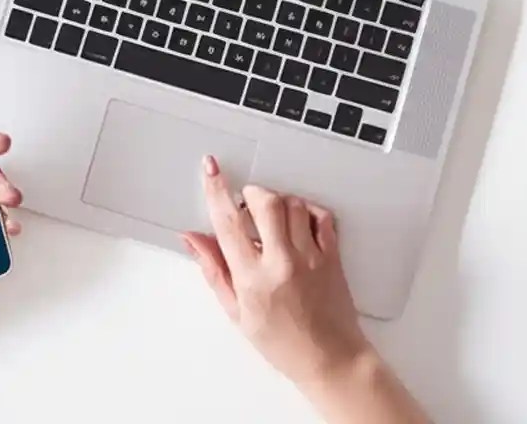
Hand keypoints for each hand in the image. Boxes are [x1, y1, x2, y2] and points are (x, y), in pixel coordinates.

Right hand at [183, 156, 428, 423]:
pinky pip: (321, 216)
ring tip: (273, 223)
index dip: (216, 189)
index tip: (211, 167)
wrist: (329, 359)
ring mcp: (311, 257)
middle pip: (265, 202)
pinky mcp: (333, 256)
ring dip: (279, 203)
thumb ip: (214, 270)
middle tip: (247, 206)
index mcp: (252, 278)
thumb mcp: (236, 311)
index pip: (228, 222)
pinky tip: (299, 226)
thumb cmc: (282, 342)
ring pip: (293, 204)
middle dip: (252, 194)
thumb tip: (193, 238)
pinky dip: (307, 211)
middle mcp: (282, 262)